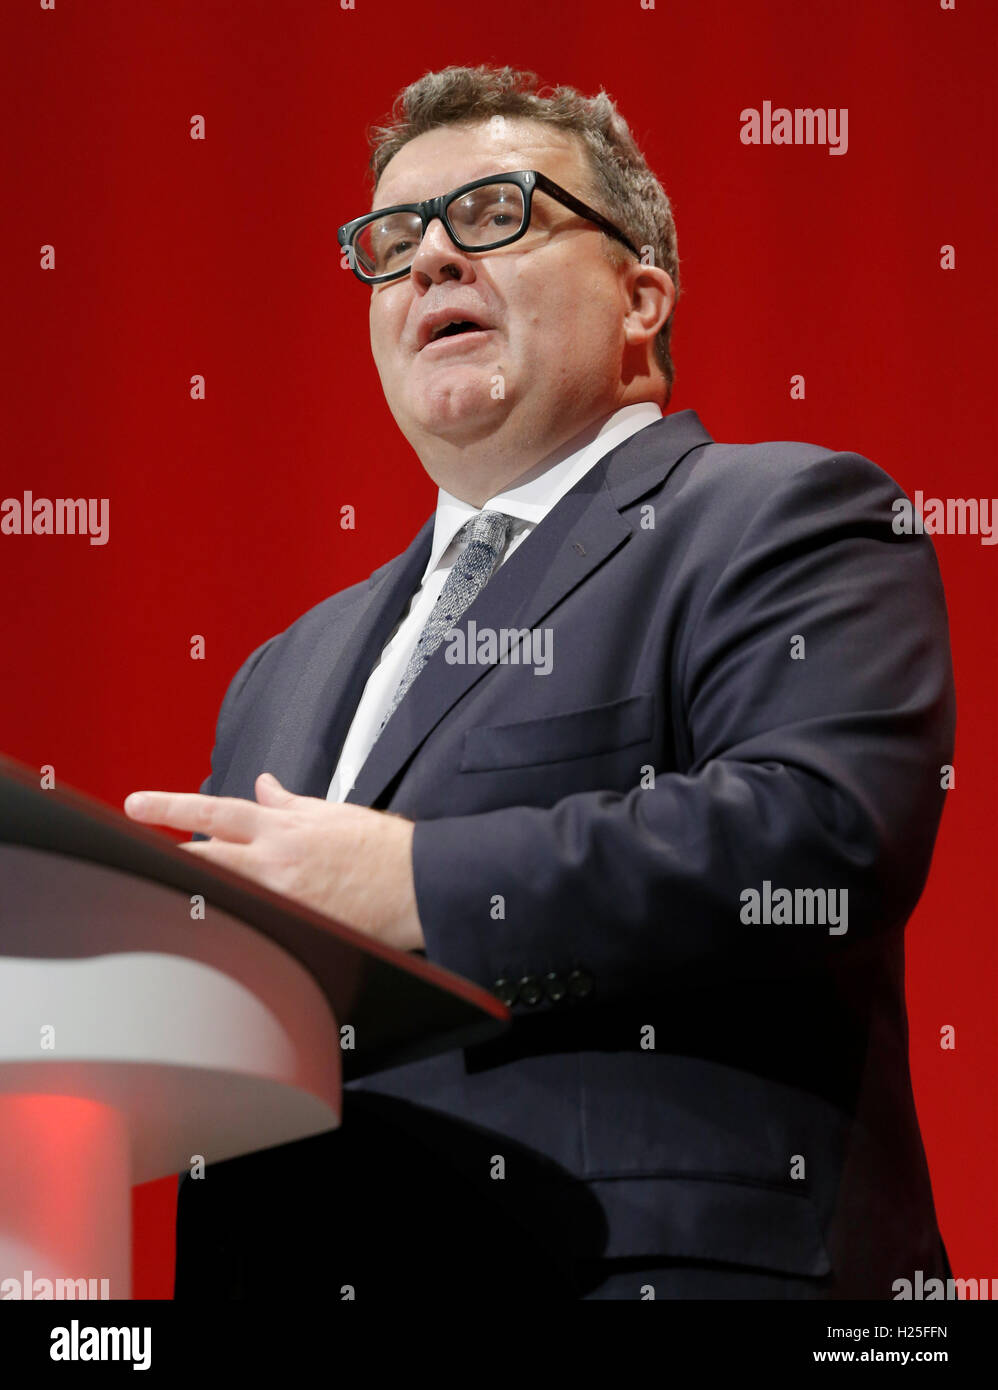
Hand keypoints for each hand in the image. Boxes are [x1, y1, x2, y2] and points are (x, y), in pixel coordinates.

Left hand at [123, 772, 423, 952]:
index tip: (137, 805)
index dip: (170, 807)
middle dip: (168, 855)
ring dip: (200, 888)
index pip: (215, 812)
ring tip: (177, 890)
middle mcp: (276, 860)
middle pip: (205, 856)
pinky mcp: (297, 926)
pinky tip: (225, 926)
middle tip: (135, 852)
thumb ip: (290, 803)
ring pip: (223, 890)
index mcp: (284, 827)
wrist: (419, 883)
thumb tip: (265, 786)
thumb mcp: (333, 813)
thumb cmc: (382, 848)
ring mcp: (282, 897)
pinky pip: (254, 921)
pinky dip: (236, 919)